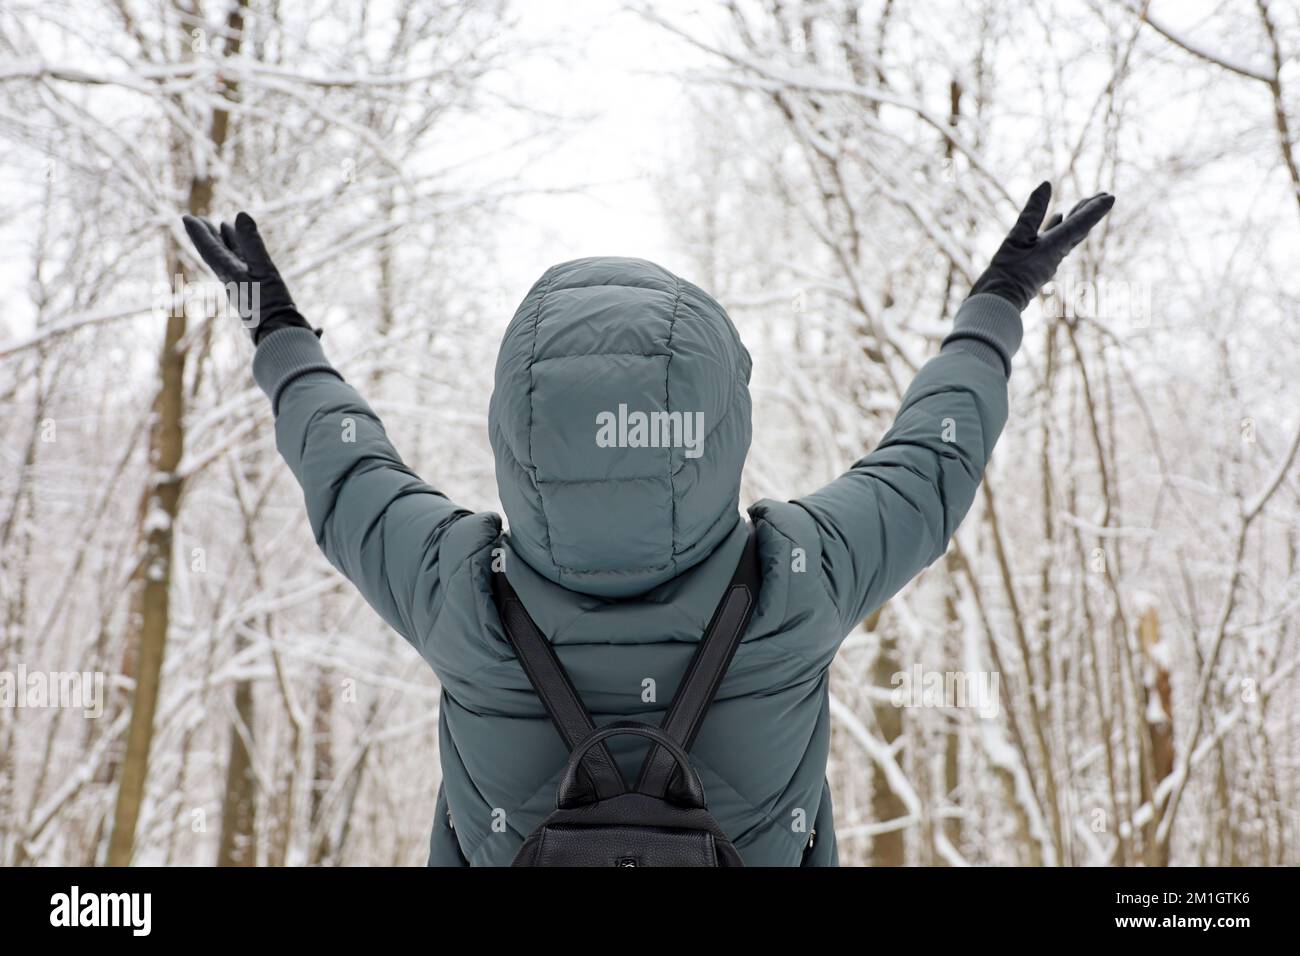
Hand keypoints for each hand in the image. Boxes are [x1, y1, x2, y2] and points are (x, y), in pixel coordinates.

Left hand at [181, 212, 311, 343]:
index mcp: (228, 273)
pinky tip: (245, 253)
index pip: (209, 248)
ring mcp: (243, 285)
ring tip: (223, 227)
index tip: (186, 218)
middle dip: (209, 235)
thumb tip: (241, 215)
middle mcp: (232, 278)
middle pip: (216, 252)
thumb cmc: (269, 304)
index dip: (198, 233)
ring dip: (226, 241)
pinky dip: (241, 253)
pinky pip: (243, 266)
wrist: (279, 333)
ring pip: (230, 258)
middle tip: (199, 220)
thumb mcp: (263, 269)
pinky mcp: (254, 290)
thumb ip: (252, 243)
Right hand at [969, 182, 1113, 311]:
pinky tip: (1054, 222)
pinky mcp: (1036, 266)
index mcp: (1055, 246)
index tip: (1110, 197)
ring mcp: (1046, 261)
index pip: (1080, 223)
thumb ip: (1032, 212)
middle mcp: (1056, 254)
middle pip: (1078, 229)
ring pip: (1066, 236)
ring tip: (1080, 206)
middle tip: (1103, 196)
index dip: (1095, 209)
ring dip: (1074, 219)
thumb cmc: (1007, 272)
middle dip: (1089, 212)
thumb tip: (1046, 185)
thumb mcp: (1017, 238)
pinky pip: (1052, 243)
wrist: (998, 303)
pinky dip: (1056, 229)